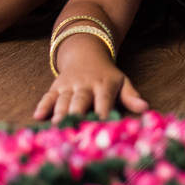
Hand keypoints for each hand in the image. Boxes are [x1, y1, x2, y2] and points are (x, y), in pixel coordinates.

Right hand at [33, 39, 148, 123]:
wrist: (85, 53)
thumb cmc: (107, 75)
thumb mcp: (122, 81)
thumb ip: (131, 96)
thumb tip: (146, 108)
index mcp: (104, 85)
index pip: (104, 100)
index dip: (102, 113)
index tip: (101, 127)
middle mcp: (85, 84)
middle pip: (80, 100)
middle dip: (77, 115)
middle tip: (74, 131)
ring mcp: (69, 85)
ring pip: (63, 100)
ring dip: (59, 113)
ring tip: (56, 128)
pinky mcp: (56, 86)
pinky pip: (48, 96)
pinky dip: (43, 106)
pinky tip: (38, 117)